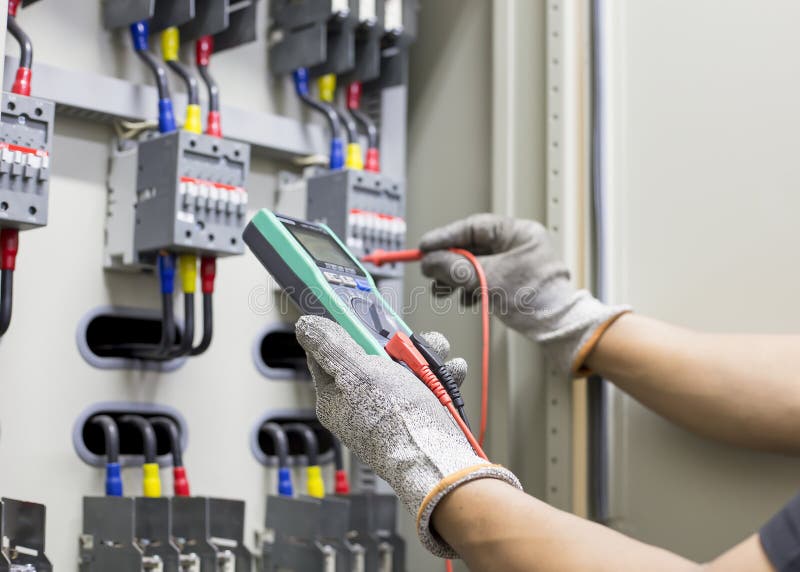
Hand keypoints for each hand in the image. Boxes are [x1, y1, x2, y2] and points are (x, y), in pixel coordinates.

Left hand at [295, 315, 519, 557]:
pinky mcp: (417, 416)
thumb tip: (306, 327)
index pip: (331, 352)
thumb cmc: (393, 421)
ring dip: (426, 357)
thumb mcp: (356, 371)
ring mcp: (389, 411)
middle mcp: (360, 404)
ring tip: (438, 357)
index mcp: (335, 397)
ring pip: (405, 367)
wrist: (436, 458)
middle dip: (398, 344)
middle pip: (374, 355)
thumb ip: (330, 346)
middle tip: (409, 342)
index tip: (362, 315)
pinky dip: (441, 376)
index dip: (347, 329)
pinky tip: (451, 372)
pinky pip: (428, 385)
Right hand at [419, 213, 629, 374]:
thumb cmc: (534, 300)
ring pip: (477, 265)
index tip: (424, 247)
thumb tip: (428, 261)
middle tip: (429, 272)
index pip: (474, 227)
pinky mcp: (515, 283)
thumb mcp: (486, 279)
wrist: (558, 329)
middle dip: (449, 262)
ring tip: (441, 291)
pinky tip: (464, 300)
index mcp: (519, 232)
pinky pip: (485, 279)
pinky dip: (470, 289)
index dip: (445, 237)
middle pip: (473, 246)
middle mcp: (518, 244)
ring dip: (456, 278)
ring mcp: (517, 264)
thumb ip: (454, 267)